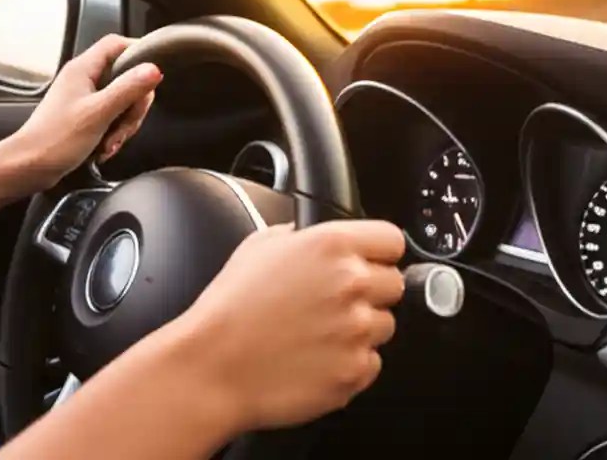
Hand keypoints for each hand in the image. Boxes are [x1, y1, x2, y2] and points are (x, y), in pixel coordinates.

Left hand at [0, 35, 161, 205]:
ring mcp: (84, 99)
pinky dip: (113, 134)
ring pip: (122, 102)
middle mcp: (84, 79)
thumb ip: (128, 89)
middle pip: (126, 78)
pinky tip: (105, 149)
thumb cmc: (55, 140)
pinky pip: (111, 119)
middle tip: (125, 124)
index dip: (138, 53)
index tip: (153, 76)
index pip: (117, 45)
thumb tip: (154, 69)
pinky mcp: (85, 117)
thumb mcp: (98, 113)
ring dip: (123, 125)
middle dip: (133, 105)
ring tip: (110, 143)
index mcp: (83, 69)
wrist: (28, 167)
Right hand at [171, 220, 405, 433]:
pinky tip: (314, 358)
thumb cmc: (229, 309)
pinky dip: (349, 362)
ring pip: (383, 325)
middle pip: (393, 284)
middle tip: (332, 303)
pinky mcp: (355, 370)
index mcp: (332, 245)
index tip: (369, 262)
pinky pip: (370, 363)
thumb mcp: (259, 246)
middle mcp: (352, 284)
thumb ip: (301, 235)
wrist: (212, 366)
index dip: (378, 252)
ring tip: (316, 334)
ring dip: (359, 329)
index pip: (392, 240)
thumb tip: (317, 237)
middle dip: (369, 291)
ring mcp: (357, 330)